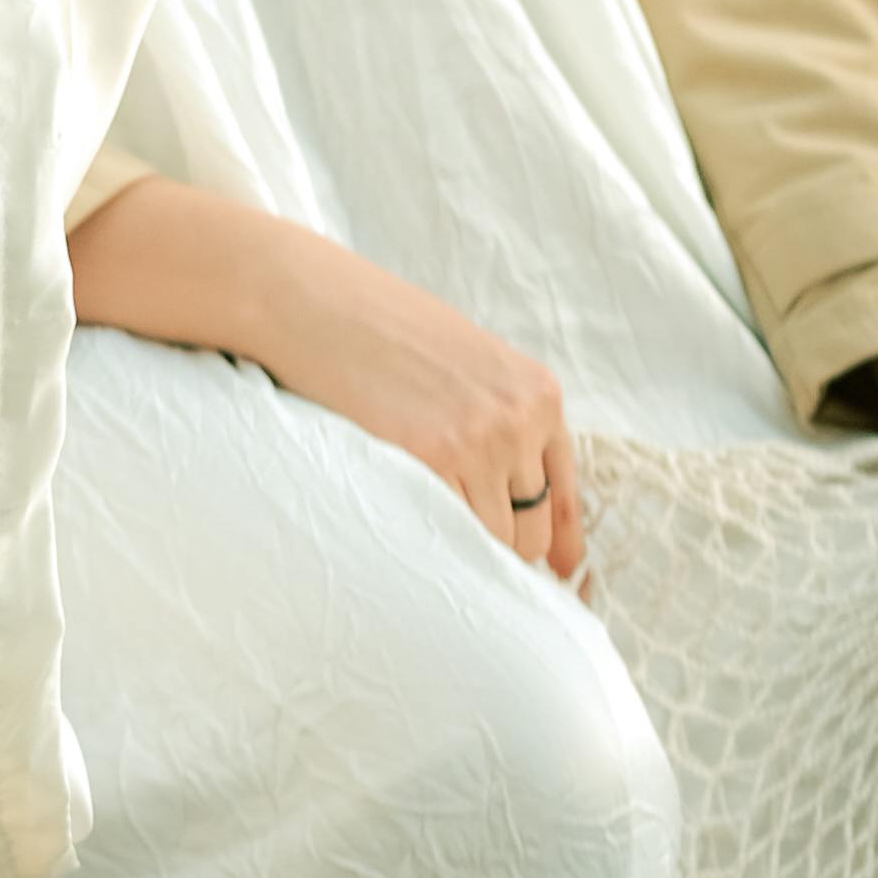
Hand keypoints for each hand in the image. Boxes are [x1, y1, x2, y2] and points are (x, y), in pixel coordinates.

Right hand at [70, 178, 582, 581]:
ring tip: (429, 555)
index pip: (564, 495)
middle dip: (501, 554)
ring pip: (493, 540)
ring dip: (463, 554)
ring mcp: (479, 441)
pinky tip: (407, 540)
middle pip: (531, 529)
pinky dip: (431, 546)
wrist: (313, 300)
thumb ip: (497, 422)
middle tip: (464, 566)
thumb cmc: (378, 330)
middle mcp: (520, 419)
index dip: (556, 545)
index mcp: (537, 393)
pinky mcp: (430, 457)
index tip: (550, 577)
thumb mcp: (466, 367)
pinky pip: (448, 532)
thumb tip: (513, 496)